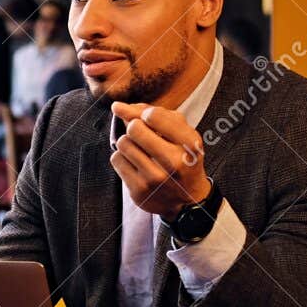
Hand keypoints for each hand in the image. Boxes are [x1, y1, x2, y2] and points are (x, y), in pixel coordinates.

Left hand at [109, 101, 211, 218]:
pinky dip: (122, 157)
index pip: (154, 115)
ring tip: (139, 150)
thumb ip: (155, 115)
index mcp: (189, 144)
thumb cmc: (182, 158)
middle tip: (142, 135)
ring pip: (123, 143)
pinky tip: (134, 163)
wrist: (187, 200)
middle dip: (135, 127)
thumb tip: (117, 107)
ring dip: (128, 142)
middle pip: (134, 127)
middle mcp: (175, 162)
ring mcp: (156, 178)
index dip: (145, 114)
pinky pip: (116, 159)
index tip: (148, 119)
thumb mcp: (181, 134)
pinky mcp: (139, 190)